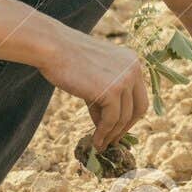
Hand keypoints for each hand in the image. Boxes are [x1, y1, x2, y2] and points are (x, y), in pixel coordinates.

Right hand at [38, 26, 150, 150]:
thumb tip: (109, 126)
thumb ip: (106, 96)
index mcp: (132, 61)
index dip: (130, 115)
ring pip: (124, 117)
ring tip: (101, 144)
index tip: (119, 129)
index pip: (139, 95)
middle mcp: (134, 69)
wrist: (52, 47)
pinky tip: (95, 141)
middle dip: (126, 127)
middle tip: (113, 141)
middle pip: (139, 108)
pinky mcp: (112, 91)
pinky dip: (104, 134)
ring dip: (112, 134)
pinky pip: (111, 120)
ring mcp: (125, 80)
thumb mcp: (95, 76)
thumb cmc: (67, 59)